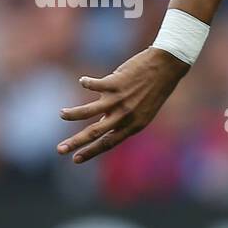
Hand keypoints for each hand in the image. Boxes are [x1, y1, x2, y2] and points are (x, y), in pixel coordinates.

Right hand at [57, 47, 188, 163]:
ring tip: (62, 114)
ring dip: (73, 114)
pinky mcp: (116, 82)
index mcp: (134, 125)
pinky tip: (82, 81)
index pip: (108, 144)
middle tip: (59, 150)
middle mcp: (126, 115)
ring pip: (90, 111)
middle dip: (76, 143)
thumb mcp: (143, 110)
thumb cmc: (155, 88)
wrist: (167, 67)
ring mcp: (120, 99)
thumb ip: (123, 118)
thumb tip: (101, 120)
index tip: (76, 160)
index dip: (91, 152)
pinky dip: (86, 82)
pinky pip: (95, 85)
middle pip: (96, 133)